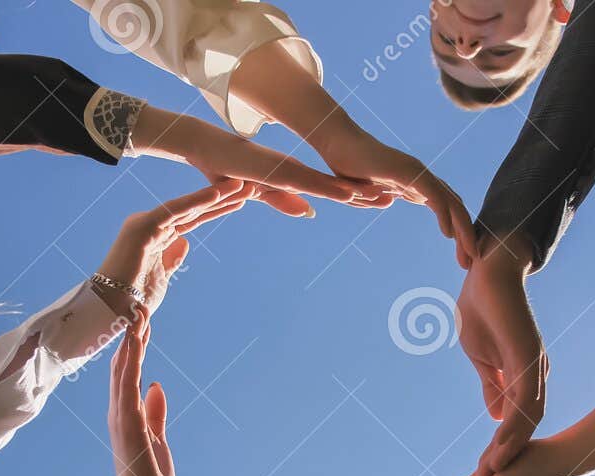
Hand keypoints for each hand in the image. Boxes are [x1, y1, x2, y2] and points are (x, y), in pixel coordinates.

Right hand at [96, 180, 257, 316]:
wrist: (111, 309)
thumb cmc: (133, 299)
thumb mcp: (161, 277)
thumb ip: (171, 259)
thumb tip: (184, 242)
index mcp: (155, 234)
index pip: (192, 219)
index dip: (216, 209)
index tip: (240, 201)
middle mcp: (150, 224)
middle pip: (193, 209)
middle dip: (222, 198)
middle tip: (249, 185)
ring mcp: (145, 223)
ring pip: (187, 206)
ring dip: (215, 195)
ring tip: (241, 185)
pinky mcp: (142, 227)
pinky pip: (174, 211)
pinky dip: (196, 202)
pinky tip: (217, 194)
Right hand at [109, 316, 173, 475]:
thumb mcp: (158, 439)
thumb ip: (156, 412)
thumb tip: (156, 385)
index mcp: (125, 416)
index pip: (129, 375)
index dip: (134, 348)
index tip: (141, 323)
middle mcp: (118, 412)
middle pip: (122, 367)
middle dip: (129, 337)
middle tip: (135, 307)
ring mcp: (120, 416)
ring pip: (122, 369)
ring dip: (128, 340)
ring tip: (135, 312)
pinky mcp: (126, 422)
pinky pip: (126, 383)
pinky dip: (129, 359)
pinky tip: (133, 339)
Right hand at [132, 108, 387, 217]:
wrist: (202, 145)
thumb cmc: (223, 167)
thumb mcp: (256, 190)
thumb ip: (282, 199)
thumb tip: (309, 212)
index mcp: (292, 176)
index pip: (329, 188)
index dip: (353, 194)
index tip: (376, 199)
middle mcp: (295, 172)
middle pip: (335, 185)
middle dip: (364, 193)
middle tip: (393, 198)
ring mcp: (288, 171)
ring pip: (328, 184)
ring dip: (355, 192)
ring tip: (383, 197)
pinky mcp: (278, 171)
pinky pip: (309, 183)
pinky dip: (330, 189)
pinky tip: (350, 194)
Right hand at [312, 121, 477, 266]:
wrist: (338, 145)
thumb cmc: (349, 166)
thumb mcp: (367, 188)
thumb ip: (380, 196)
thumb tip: (388, 202)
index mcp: (417, 185)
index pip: (447, 210)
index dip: (459, 233)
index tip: (462, 257)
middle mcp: (423, 179)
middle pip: (455, 208)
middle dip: (467, 236)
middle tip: (472, 262)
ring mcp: (418, 173)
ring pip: (451, 203)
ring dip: (463, 230)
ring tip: (469, 253)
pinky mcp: (410, 171)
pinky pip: (434, 196)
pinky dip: (445, 215)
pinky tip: (450, 235)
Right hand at [458, 234, 546, 475]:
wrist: (488, 269)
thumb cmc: (483, 308)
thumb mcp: (481, 356)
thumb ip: (491, 384)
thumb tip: (496, 416)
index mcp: (522, 374)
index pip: (517, 419)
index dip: (503, 444)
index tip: (485, 468)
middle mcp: (534, 373)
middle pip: (527, 424)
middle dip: (508, 454)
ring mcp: (534, 365)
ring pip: (529, 416)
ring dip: (511, 445)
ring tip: (492, 470)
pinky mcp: (527, 355)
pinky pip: (524, 397)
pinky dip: (514, 422)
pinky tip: (500, 439)